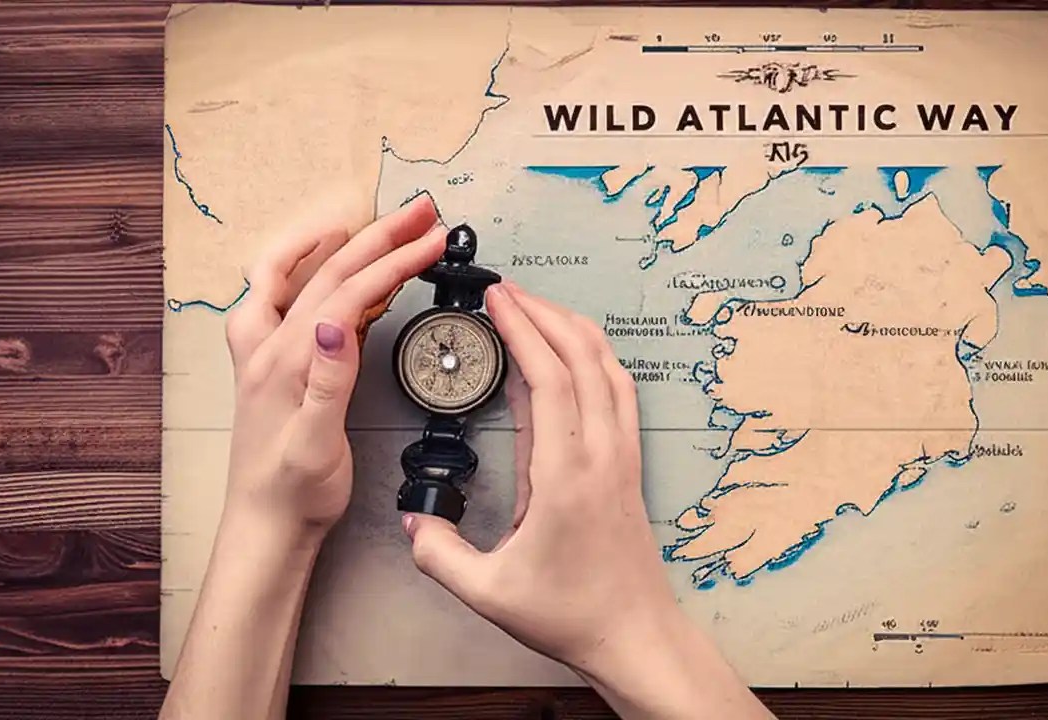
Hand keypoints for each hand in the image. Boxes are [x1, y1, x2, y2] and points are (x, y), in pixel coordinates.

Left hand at [221, 194, 444, 535]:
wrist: (265, 527)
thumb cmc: (293, 494)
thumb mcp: (315, 445)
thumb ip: (326, 381)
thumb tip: (335, 322)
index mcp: (285, 361)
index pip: (347, 290)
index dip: (394, 260)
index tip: (432, 238)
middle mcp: (270, 346)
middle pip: (328, 269)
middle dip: (378, 234)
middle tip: (419, 211)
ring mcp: (269, 352)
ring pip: (301, 275)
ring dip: (343, 243)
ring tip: (379, 224)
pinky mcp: (276, 365)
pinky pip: (293, 300)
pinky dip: (320, 273)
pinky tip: (344, 272)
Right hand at [401, 282, 772, 719]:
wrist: (634, 634)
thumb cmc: (572, 614)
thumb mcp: (489, 591)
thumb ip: (440, 554)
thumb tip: (412, 521)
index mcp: (566, 475)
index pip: (549, 378)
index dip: (523, 330)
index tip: (498, 299)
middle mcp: (601, 454)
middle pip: (582, 357)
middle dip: (544, 313)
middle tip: (507, 291)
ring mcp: (621, 456)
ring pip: (608, 368)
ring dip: (574, 330)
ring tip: (538, 309)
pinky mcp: (628, 464)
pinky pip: (620, 393)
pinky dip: (596, 360)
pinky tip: (575, 357)